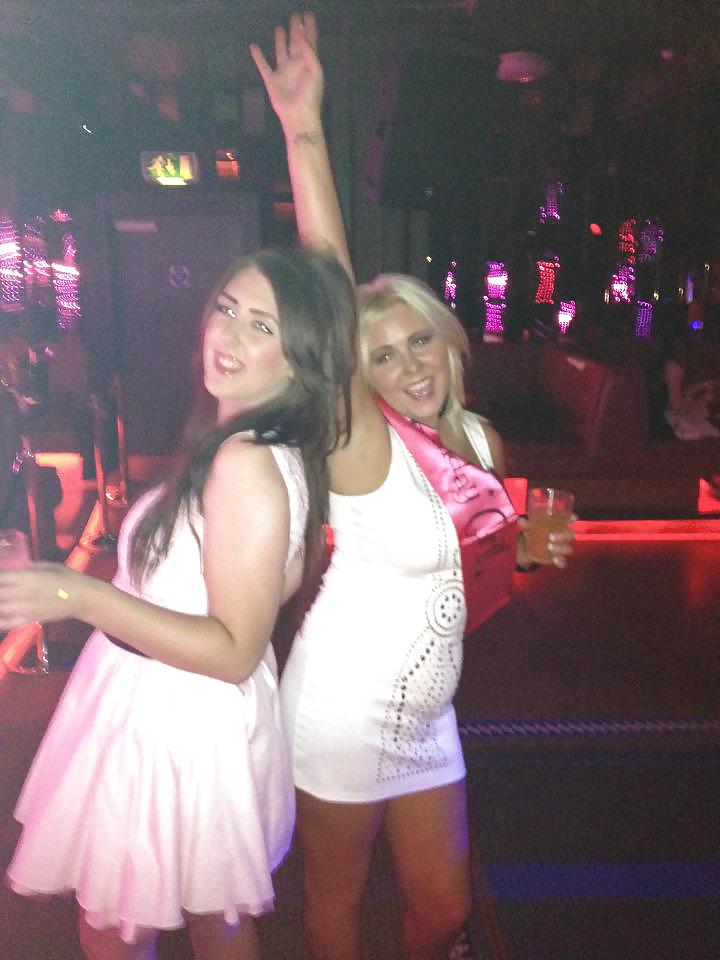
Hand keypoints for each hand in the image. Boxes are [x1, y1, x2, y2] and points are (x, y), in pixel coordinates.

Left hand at [0, 563, 83, 629]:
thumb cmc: (70, 579)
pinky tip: (0, 616)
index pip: (3, 576)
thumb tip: (20, 568)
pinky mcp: (29, 620)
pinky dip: (0, 621)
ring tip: (3, 600)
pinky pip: (7, 623)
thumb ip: (33, 566)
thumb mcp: (52, 566)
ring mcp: (25, 609)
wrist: (84, 599)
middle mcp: (24, 593)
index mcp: (30, 577)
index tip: (1, 575)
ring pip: (0, 608)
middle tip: (2, 586)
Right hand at [250, 12, 322, 129]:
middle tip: (295, 16)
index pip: (309, 41)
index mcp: (309, 62)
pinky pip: (263, 65)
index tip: (307, 15)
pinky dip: (258, 56)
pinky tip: (253, 46)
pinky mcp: (271, 80)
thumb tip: (300, 34)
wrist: (298, 115)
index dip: (309, 28)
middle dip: (296, 30)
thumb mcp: (315, 70)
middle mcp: (296, 65)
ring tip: (280, 28)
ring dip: (280, 40)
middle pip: (295, 43)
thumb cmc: (310, 95)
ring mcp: (283, 72)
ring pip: (281, 51)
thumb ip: (308, 51)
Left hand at [517, 514, 575, 568]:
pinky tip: (555, 559)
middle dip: (563, 535)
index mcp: (560, 525)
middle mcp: (564, 536)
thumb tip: (520, 520)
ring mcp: (562, 548)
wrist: (529, 546)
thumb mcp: (528, 527)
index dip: (572, 518)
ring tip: (549, 546)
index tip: (572, 518)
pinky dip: (560, 561)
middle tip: (550, 536)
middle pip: (570, 535)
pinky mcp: (558, 558)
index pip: (569, 520)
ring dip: (560, 548)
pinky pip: (563, 562)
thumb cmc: (533, 531)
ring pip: (568, 549)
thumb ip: (525, 524)